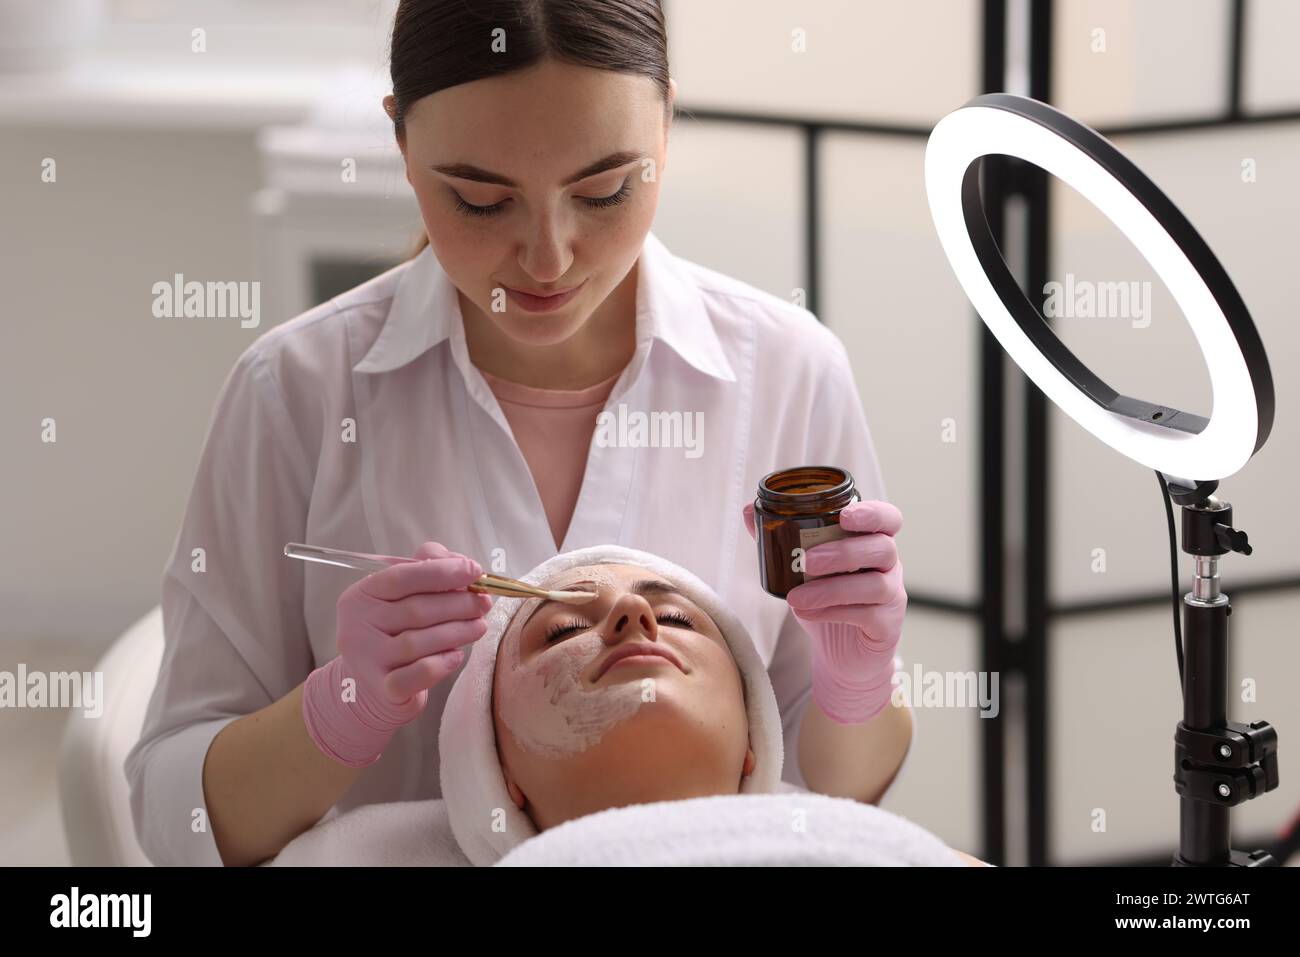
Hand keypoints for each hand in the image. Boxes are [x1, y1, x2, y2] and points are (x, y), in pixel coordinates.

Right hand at [302, 541, 491, 766]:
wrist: (372, 687)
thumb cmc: (394, 633)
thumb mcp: (402, 597)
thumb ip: (427, 569)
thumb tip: (461, 562)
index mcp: (362, 595)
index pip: (402, 577)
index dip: (442, 572)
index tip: (475, 570)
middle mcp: (357, 626)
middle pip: (415, 610)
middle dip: (458, 604)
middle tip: (484, 603)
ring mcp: (367, 660)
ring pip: (417, 642)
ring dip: (457, 631)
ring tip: (479, 626)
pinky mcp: (384, 690)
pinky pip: (418, 674)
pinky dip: (442, 663)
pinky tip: (457, 656)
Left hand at [743, 499, 906, 723]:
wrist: (843, 653)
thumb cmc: (827, 600)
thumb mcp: (803, 568)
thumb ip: (780, 538)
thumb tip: (748, 510)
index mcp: (872, 542)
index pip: (888, 519)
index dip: (872, 513)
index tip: (843, 516)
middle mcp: (889, 566)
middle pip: (882, 548)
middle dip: (843, 552)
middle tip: (806, 561)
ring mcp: (892, 596)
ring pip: (875, 584)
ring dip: (831, 588)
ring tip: (795, 597)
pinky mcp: (887, 626)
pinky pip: (867, 615)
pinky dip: (833, 612)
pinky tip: (807, 613)